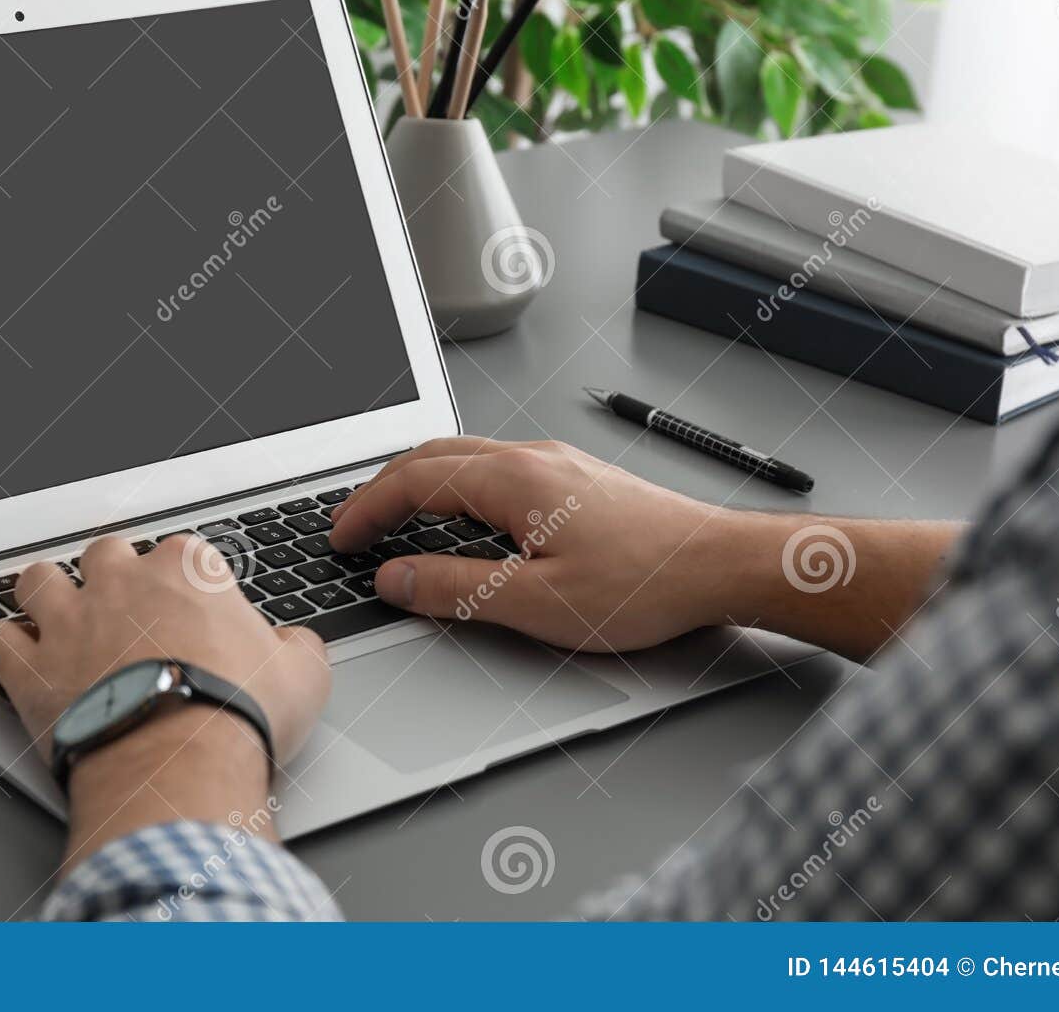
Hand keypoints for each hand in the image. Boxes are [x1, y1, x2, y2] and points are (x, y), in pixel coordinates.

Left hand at [0, 534, 330, 859]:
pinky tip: (14, 656)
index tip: (192, 606)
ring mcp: (69, 622)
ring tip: (56, 611)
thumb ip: (297, 647)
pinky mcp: (31, 670)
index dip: (186, 581)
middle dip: (112, 573)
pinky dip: (2, 646)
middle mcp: (122, 583)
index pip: (183, 552)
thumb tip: (295, 646)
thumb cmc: (237, 716)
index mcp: (189, 571)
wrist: (179, 766)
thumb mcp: (302, 677)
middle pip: (106, 552)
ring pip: (38, 580)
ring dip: (45, 592)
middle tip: (125, 604)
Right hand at [327, 437, 739, 651]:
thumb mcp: (537, 601)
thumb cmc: (645, 581)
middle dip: (382, 488)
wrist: (719, 564)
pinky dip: (454, 485)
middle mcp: (531, 457)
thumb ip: (456, 589)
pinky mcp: (574, 477)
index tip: (340, 537)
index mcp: (512, 479)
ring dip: (418, 483)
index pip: (413, 482)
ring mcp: (554, 463)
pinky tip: (459, 516)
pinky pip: (494, 466)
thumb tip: (394, 578)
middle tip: (352, 523)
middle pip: (432, 456)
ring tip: (393, 518)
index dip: (366, 510)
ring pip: (464, 456)